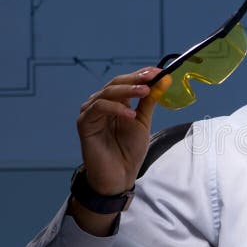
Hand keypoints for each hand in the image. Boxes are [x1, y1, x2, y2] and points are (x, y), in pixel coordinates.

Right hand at [76, 67, 165, 196]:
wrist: (119, 175)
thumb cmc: (129, 151)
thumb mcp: (143, 122)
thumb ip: (148, 102)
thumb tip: (162, 81)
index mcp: (115, 102)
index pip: (126, 82)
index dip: (141, 75)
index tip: (158, 72)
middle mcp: (101, 104)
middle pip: (115, 83)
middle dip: (135, 79)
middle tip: (152, 77)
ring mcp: (90, 112)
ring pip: (107, 93)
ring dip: (127, 90)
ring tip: (145, 91)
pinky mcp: (84, 123)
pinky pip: (98, 108)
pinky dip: (115, 108)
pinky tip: (130, 114)